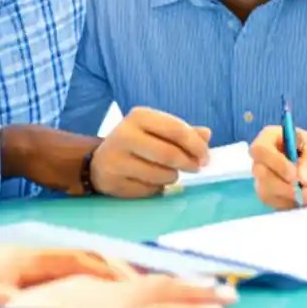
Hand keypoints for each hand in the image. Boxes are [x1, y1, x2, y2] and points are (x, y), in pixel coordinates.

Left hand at [0, 245, 137, 307]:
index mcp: (31, 258)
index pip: (83, 259)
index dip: (111, 271)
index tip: (136, 284)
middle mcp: (34, 257)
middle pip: (86, 260)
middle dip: (116, 271)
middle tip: (144, 286)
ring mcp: (26, 264)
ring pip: (74, 268)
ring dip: (101, 278)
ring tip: (127, 293)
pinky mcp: (17, 274)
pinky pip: (60, 275)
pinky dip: (83, 284)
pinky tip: (89, 299)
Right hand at [90, 106, 210, 197]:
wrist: (100, 162)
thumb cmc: (137, 143)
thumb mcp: (157, 130)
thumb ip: (182, 132)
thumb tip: (206, 134)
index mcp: (139, 116)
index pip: (176, 130)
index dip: (196, 145)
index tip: (206, 157)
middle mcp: (125, 135)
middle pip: (169, 154)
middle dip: (188, 163)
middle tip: (195, 168)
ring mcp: (117, 160)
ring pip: (161, 175)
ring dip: (172, 177)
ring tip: (168, 172)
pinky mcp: (115, 183)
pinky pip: (150, 190)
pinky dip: (157, 188)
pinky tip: (150, 181)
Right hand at [250, 127, 306, 209]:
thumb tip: (301, 179)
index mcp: (269, 138)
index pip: (260, 150)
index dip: (274, 163)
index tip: (295, 176)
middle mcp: (262, 159)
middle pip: (261, 174)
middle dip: (287, 186)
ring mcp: (264, 179)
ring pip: (267, 193)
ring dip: (296, 197)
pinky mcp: (272, 196)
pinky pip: (277, 204)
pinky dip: (297, 204)